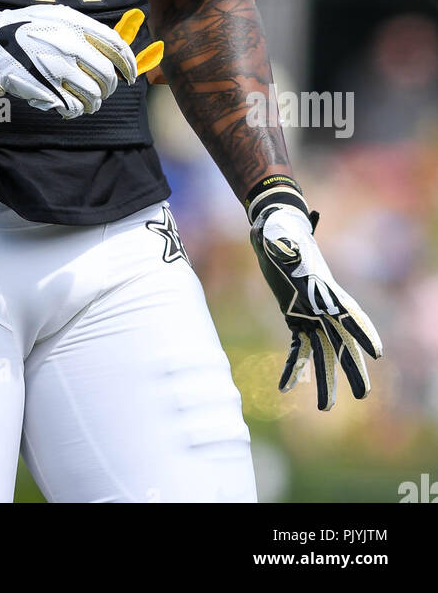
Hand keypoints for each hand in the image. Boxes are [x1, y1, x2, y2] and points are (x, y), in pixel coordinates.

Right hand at [0, 3, 137, 118]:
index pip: (117, 47)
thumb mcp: (58, 16)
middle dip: (108, 88)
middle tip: (103, 91)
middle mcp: (71, 48)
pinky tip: (70, 108)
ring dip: (93, 103)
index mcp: (76, 27)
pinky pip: (71, 107)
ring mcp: (58, 70)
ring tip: (88, 103)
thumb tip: (113, 46)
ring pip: (92, 96)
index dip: (129, 64)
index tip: (130, 74)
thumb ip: (85, 29)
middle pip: (107, 77)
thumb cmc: (26, 26)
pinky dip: (75, 111)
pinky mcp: (45, 88)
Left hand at [251, 204, 382, 410]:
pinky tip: (285, 387)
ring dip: (325, 379)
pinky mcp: (296, 319)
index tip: (377, 352)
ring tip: (326, 408)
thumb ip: (274, 240)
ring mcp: (310, 314)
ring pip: (323, 352)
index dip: (362, 330)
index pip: (347, 311)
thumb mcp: (276, 235)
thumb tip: (262, 234)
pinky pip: (298, 348)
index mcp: (322, 286)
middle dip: (352, 367)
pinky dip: (294, 367)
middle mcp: (321, 304)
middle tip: (363, 395)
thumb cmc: (278, 231)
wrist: (275, 230)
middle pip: (341, 340)